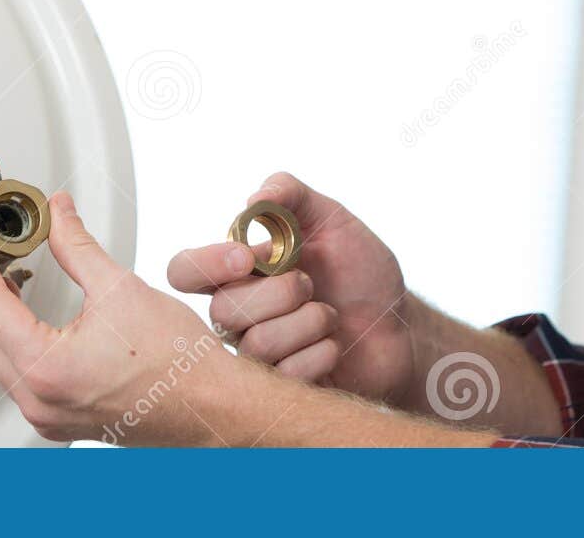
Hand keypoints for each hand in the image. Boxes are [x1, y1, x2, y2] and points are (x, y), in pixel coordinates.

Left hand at [0, 191, 232, 444]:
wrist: (210, 406)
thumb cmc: (178, 364)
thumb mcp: (120, 288)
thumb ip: (77, 246)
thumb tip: (59, 215)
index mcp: (45, 368)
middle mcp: (37, 398)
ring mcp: (45, 413)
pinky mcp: (57, 416)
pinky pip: (14, 371)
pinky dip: (8, 335)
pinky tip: (20, 310)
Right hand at [166, 172, 413, 403]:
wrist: (399, 322)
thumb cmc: (359, 272)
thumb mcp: (331, 219)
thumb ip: (292, 194)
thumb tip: (255, 199)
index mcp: (239, 272)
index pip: (184, 270)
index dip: (205, 264)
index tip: (248, 257)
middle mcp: (238, 315)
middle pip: (221, 309)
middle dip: (279, 292)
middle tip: (310, 283)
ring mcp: (257, 356)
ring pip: (255, 343)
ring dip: (307, 321)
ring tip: (330, 314)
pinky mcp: (282, 390)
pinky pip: (286, 374)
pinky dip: (322, 351)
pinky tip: (336, 344)